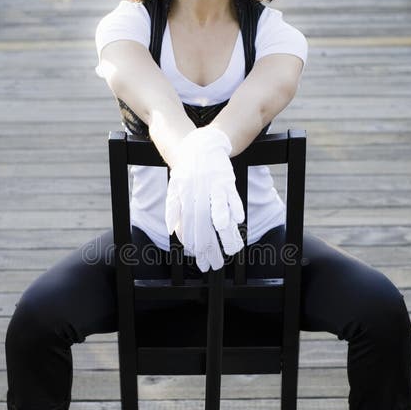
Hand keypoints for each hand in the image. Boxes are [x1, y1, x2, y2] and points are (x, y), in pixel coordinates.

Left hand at [165, 127, 244, 270]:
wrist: (199, 145)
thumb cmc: (187, 172)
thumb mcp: (174, 189)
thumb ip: (173, 209)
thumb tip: (172, 231)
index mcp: (184, 197)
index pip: (187, 224)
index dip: (193, 242)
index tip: (199, 258)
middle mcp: (197, 193)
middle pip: (203, 223)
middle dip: (209, 245)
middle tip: (216, 263)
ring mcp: (212, 186)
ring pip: (218, 210)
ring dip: (224, 230)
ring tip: (232, 249)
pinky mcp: (226, 180)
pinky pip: (231, 196)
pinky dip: (235, 207)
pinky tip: (238, 221)